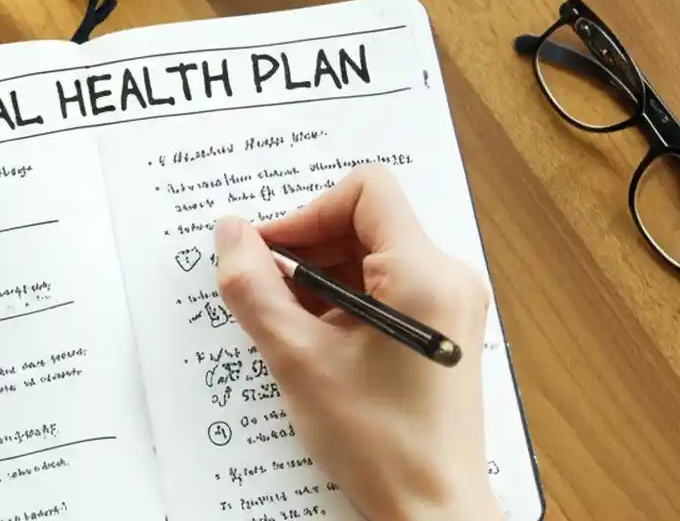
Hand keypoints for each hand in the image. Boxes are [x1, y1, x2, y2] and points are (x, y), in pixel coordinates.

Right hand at [214, 165, 501, 520]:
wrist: (430, 509)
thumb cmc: (378, 441)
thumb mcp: (297, 358)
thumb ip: (254, 288)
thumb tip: (230, 234)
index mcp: (424, 274)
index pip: (365, 190)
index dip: (307, 212)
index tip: (269, 253)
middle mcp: (448, 278)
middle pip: (367, 222)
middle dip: (308, 248)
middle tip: (265, 288)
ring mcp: (449, 304)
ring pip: (373, 256)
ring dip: (322, 277)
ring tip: (289, 323)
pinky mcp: (441, 329)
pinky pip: (386, 287)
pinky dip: (344, 300)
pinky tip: (316, 340)